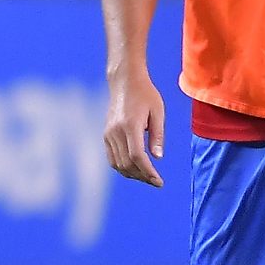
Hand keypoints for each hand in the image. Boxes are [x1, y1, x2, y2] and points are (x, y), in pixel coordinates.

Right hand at [103, 71, 165, 186]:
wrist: (124, 82)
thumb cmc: (145, 95)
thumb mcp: (158, 112)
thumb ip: (157, 136)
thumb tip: (158, 158)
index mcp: (130, 125)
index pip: (137, 156)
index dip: (148, 171)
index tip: (159, 181)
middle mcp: (116, 131)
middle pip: (127, 163)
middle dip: (142, 176)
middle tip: (157, 182)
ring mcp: (108, 134)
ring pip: (117, 163)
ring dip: (132, 174)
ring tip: (147, 177)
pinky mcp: (106, 135)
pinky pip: (112, 157)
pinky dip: (122, 167)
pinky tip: (135, 169)